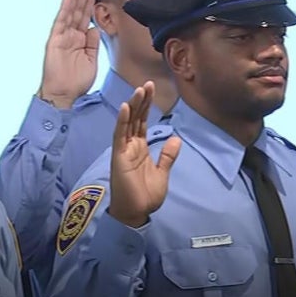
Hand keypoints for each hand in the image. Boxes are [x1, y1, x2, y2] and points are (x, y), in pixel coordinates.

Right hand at [37, 0, 99, 109]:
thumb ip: (92, 44)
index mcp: (80, 40)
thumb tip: (94, 28)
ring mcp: (62, 36)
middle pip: (78, 11)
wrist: (63, 94)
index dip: (89, 4)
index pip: (85, 18)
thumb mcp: (91, 60)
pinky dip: (65, 7)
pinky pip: (61, 20)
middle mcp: (70, 36)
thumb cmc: (76, 81)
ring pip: (70, 12)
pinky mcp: (55, 39)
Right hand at [106, 82, 181, 227]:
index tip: (151, 90)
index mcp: (140, 148)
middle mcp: (131, 146)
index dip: (146, 106)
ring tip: (139, 90)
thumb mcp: (162, 172)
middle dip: (141, 101)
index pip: (143, 122)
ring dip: (133, 106)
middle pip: (136, 118)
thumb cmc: (146, 195)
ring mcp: (123, 151)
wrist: (136, 213)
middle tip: (148, 84)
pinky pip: (120, 137)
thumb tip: (176, 138)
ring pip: (127, 123)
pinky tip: (126, 108)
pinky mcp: (119, 157)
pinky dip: (122, 122)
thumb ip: (167, 155)